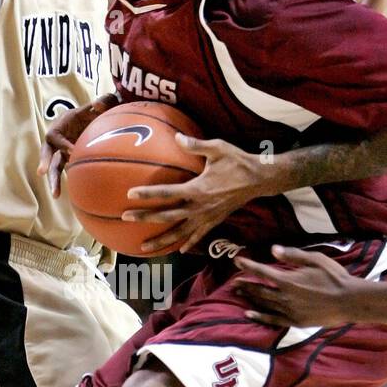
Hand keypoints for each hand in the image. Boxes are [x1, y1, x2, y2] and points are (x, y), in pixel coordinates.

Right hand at [38, 96, 117, 196]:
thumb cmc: (95, 111)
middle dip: (44, 162)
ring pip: (54, 166)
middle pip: (46, 152)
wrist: (95, 119)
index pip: (55, 136)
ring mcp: (62, 152)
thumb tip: (99, 104)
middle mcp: (58, 140)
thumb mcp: (101, 105)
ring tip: (55, 195)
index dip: (62, 144)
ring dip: (53, 179)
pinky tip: (74, 195)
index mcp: (61, 125)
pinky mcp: (69, 160)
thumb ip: (103, 101)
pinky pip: (65, 171)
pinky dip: (67, 182)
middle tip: (41, 172)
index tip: (73, 152)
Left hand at [123, 135, 269, 254]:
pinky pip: (199, 235)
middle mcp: (200, 206)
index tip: (130, 194)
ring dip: (162, 240)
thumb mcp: (217, 148)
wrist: (260, 179)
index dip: (148, 194)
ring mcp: (208, 216)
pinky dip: (189, 243)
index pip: (167, 192)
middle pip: (168, 216)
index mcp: (198, 188)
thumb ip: (195, 145)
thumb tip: (176, 136)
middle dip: (146, 217)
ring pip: (181, 233)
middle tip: (126, 218)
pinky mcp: (216, 220)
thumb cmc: (238, 161)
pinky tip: (179, 250)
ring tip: (144, 248)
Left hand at [233, 245, 357, 327]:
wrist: (349, 301)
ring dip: (250, 297)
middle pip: (259, 289)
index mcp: (288, 280)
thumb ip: (292, 255)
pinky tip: (249, 314)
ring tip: (239, 293)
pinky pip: (272, 319)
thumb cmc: (334, 277)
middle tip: (234, 282)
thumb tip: (272, 250)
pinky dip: (259, 316)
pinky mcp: (294, 321)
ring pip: (263, 304)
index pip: (262, 271)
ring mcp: (288, 311)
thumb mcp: (315, 260)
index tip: (237, 261)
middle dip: (245, 284)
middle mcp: (285, 297)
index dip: (248, 266)